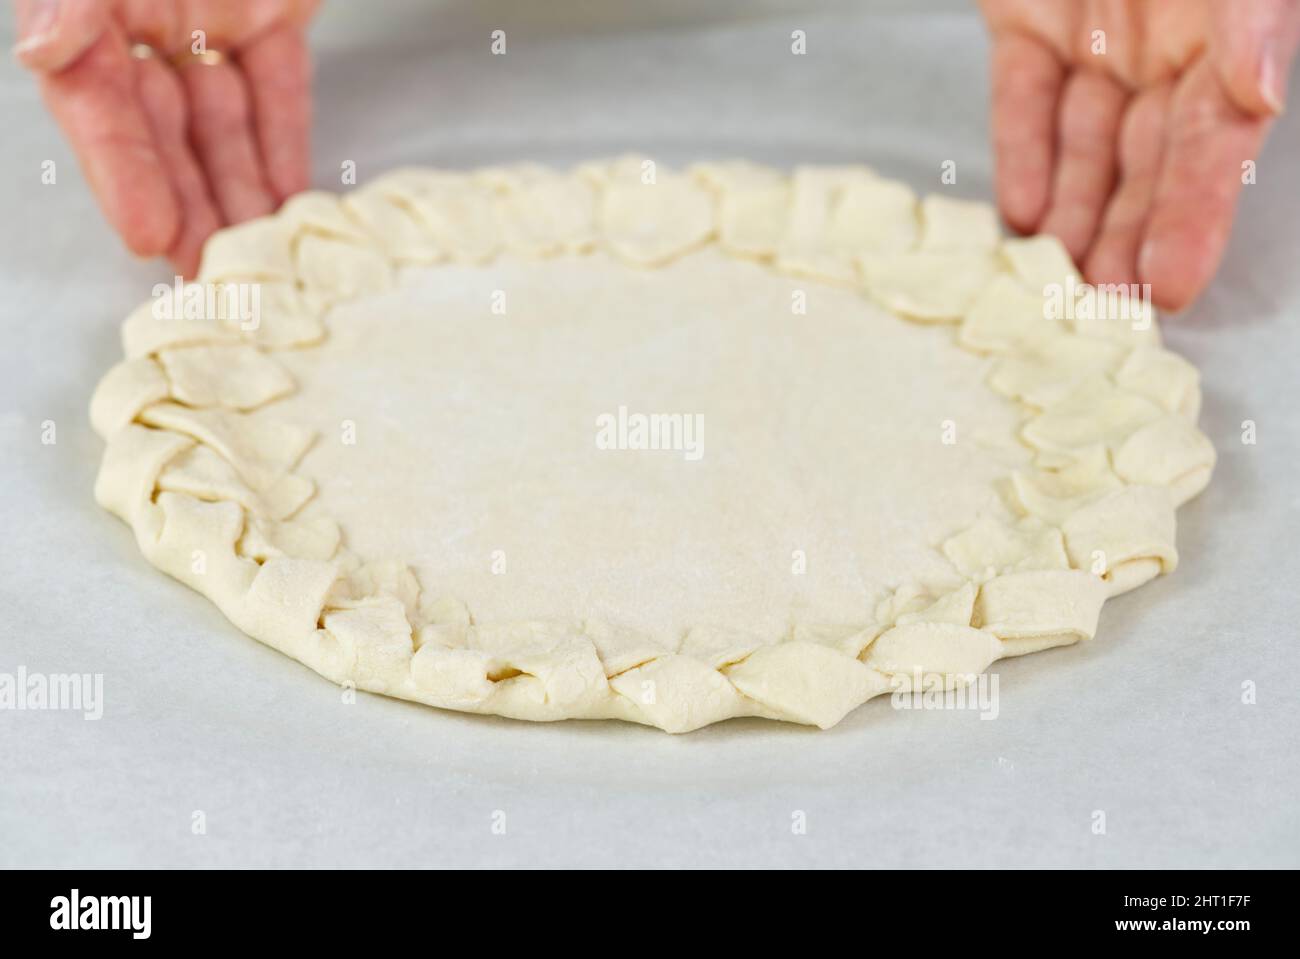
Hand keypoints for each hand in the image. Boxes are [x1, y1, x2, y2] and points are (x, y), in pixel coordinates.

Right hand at [14, 0, 319, 276]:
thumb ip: (69, 0)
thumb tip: (44, 51)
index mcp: (95, 7)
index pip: (98, 107)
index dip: (121, 174)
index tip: (146, 235)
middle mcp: (148, 21)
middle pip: (165, 133)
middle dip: (187, 205)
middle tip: (207, 271)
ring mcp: (214, 19)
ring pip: (224, 122)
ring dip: (239, 190)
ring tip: (256, 253)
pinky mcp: (277, 14)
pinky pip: (280, 87)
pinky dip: (284, 145)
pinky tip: (290, 200)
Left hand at [981, 0, 1299, 310]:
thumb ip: (1249, 19)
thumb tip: (1261, 95)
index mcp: (1224, 36)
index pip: (1212, 146)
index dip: (1192, 218)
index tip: (1172, 287)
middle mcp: (1164, 50)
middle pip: (1145, 165)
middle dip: (1125, 237)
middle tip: (1103, 305)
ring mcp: (1094, 40)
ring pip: (1082, 144)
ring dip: (1071, 213)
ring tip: (1054, 278)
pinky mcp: (1026, 22)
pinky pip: (1022, 96)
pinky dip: (1020, 154)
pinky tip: (1019, 214)